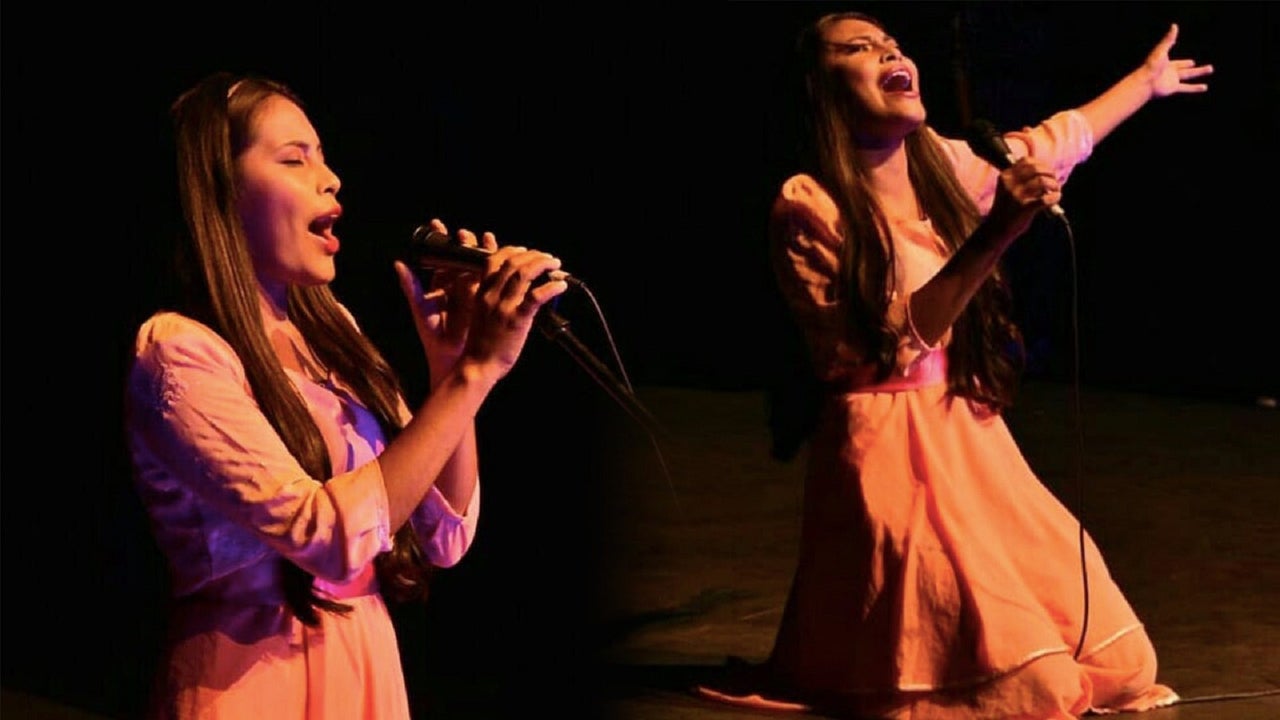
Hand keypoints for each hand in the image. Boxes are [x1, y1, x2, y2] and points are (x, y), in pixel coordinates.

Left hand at [394, 218, 491, 384]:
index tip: (437, 223)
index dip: (440, 240)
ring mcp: (474, 294)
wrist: (455, 362)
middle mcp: (457, 287)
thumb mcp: (422, 312)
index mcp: (440, 287)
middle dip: (465, 243)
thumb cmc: (435, 341)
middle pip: (462, 259)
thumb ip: (412, 288)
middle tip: (466, 233)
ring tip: (486, 238)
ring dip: (483, 252)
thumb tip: (399, 263)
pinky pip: (495, 282)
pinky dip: (500, 269)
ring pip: (480, 267)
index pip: (441, 258)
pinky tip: (505, 259)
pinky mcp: (488, 303)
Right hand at [461, 242, 568, 382]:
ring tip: (555, 264)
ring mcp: (504, 307)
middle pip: (512, 262)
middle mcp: (491, 296)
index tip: (525, 251)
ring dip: (543, 264)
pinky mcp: (517, 320)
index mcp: (481, 293)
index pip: (492, 260)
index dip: (511, 251)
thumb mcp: (480, 315)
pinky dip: (551, 287)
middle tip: (547, 258)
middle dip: (533, 255)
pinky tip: (561, 286)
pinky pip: (536, 297)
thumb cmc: (480, 345)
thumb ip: (493, 300)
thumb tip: (517, 292)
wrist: (477, 366)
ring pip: (524, 273)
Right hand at [985, 157, 1061, 240]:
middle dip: (1050, 173)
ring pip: (1043, 181)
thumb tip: (1045, 172)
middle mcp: (1009, 183)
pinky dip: (1054, 197)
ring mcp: (1016, 195)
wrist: (996, 230)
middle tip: (1054, 182)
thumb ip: (1021, 179)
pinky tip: (1055, 199)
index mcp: (1005, 176)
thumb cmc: (1006, 209)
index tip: (1047, 172)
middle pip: (1036, 168)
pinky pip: (1045, 198)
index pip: (1027, 160)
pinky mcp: (1024, 208)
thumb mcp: (1007, 189)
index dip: (1041, 164)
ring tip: (1055, 191)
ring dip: (1054, 185)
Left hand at [1143, 23, 1212, 98]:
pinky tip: (1204, 88)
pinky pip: (1187, 88)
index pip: (1177, 63)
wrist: (1145, 81)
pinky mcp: (1173, 88)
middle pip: (1184, 70)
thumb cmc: (1151, 65)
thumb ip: (1169, 39)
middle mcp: (1170, 72)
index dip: (1184, 63)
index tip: (1192, 62)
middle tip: (1199, 65)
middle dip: (1191, 67)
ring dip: (1200, 73)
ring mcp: (1172, 80)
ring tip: (1210, 69)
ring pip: (1189, 76)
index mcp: (1166, 64)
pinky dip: (1195, 88)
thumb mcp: (1161, 50)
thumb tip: (1174, 26)